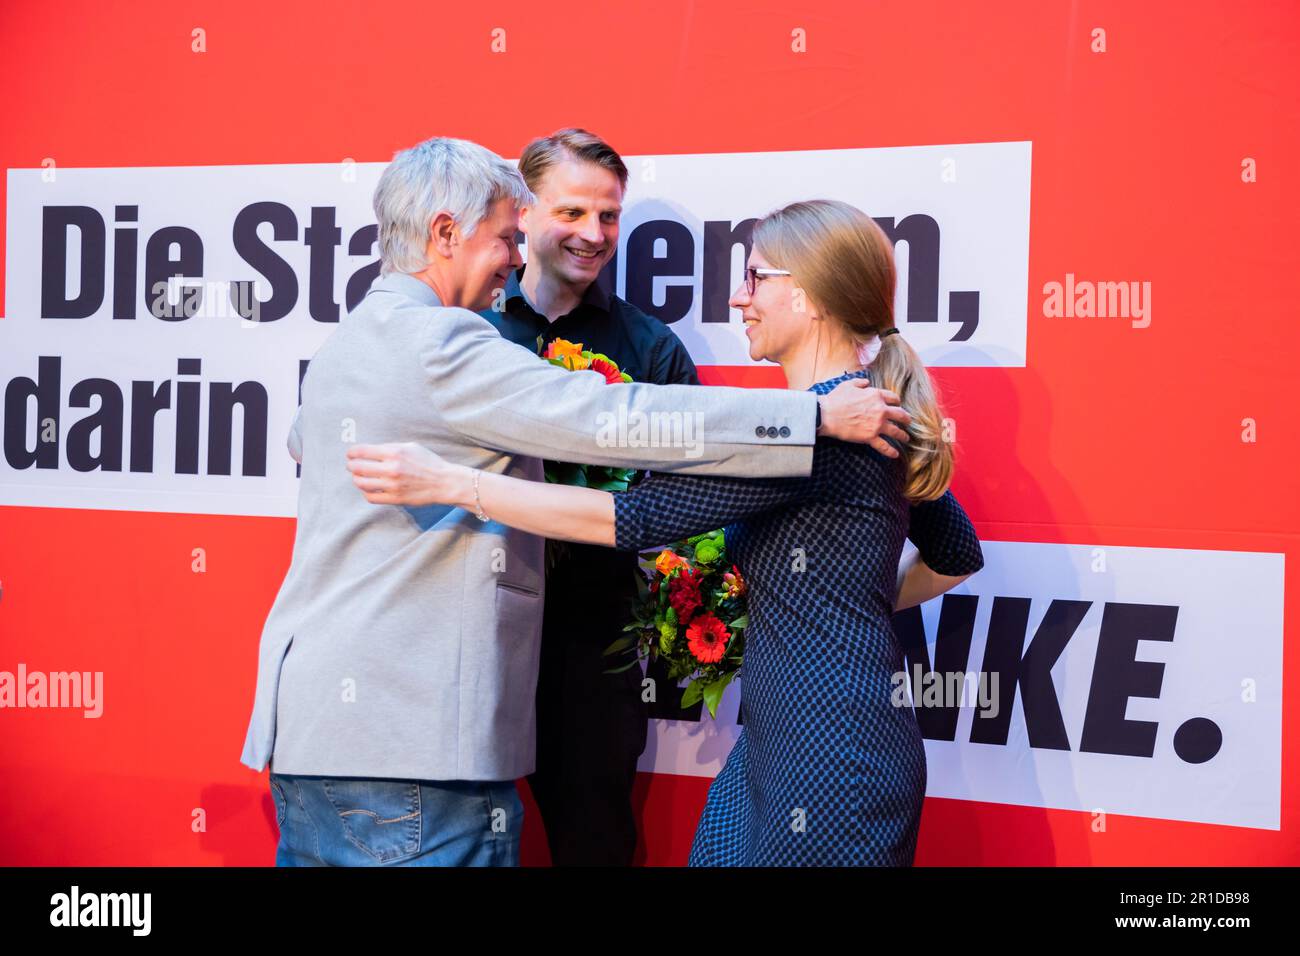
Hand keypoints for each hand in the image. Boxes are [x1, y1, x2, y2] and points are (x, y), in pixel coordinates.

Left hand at [345, 442, 470, 506]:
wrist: (444, 482)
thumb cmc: (428, 463)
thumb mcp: (411, 447)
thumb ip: (390, 448)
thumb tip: (369, 451)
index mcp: (395, 452)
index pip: (361, 451)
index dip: (352, 453)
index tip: (350, 454)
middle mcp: (392, 469)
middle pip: (357, 468)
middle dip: (351, 466)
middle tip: (351, 465)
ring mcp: (393, 485)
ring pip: (361, 483)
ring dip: (357, 479)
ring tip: (359, 477)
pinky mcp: (395, 498)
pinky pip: (371, 497)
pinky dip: (366, 492)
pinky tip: (370, 488)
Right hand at [817, 379, 911, 456]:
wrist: (826, 414)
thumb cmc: (836, 399)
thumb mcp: (848, 384)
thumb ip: (860, 382)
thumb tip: (867, 382)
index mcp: (876, 395)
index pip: (893, 398)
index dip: (897, 402)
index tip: (897, 405)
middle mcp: (880, 410)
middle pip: (900, 414)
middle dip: (906, 419)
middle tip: (908, 422)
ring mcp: (877, 425)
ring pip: (896, 431)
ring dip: (902, 435)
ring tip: (906, 438)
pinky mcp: (870, 437)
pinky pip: (884, 446)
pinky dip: (891, 451)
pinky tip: (895, 454)